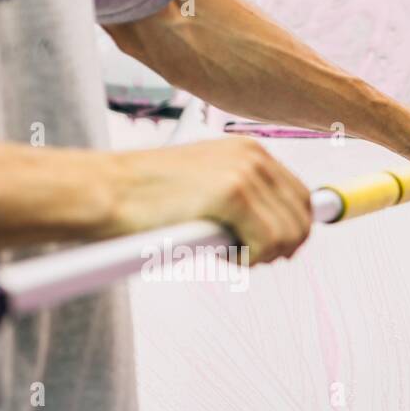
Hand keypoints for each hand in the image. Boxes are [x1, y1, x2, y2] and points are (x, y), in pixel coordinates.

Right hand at [113, 137, 312, 263]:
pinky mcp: (233, 193)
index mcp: (251, 151)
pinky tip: (220, 254)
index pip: (302, 199)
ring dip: (263, 255)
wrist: (106, 191)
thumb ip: (248, 201)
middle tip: (245, 257)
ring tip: (226, 253)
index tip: (268, 251)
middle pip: (303, 219)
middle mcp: (254, 155)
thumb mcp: (208, 189)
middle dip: (281, 248)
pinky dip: (249, 260)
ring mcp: (245, 172)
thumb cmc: (149, 200)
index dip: (292, 232)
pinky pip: (268, 244)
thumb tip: (289, 234)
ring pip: (290, 234)